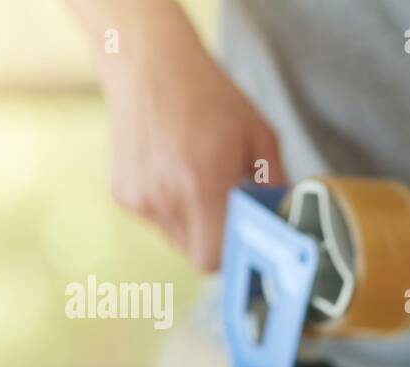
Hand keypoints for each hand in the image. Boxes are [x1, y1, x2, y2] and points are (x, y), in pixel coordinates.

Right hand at [99, 16, 285, 269]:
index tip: (247, 242)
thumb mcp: (260, 138)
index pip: (214, 258)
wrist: (150, 64)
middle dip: (220, 241)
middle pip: (198, 255)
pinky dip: (173, 208)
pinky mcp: (123, 194)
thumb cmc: (211, 98)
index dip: (233, 255)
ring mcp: (139, 197)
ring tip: (201, 181)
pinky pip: (158, 221)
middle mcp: (165, 196)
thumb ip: (276, 188)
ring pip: (179, 240)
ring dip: (197, 224)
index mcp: (202, 185)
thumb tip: (286, 226)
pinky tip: (177, 172)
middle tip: (230, 210)